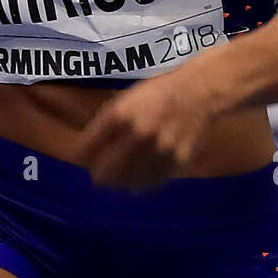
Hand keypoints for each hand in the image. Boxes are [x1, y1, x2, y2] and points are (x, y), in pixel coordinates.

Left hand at [79, 62, 215, 188]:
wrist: (198, 93)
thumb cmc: (155, 94)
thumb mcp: (122, 102)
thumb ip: (102, 128)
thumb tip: (82, 155)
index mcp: (119, 115)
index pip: (84, 153)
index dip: (79, 157)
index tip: (83, 157)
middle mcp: (138, 135)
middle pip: (102, 175)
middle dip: (97, 173)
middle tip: (100, 168)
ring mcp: (158, 152)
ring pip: (124, 184)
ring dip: (118, 180)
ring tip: (120, 171)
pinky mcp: (175, 163)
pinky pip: (147, 184)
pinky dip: (139, 182)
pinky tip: (138, 172)